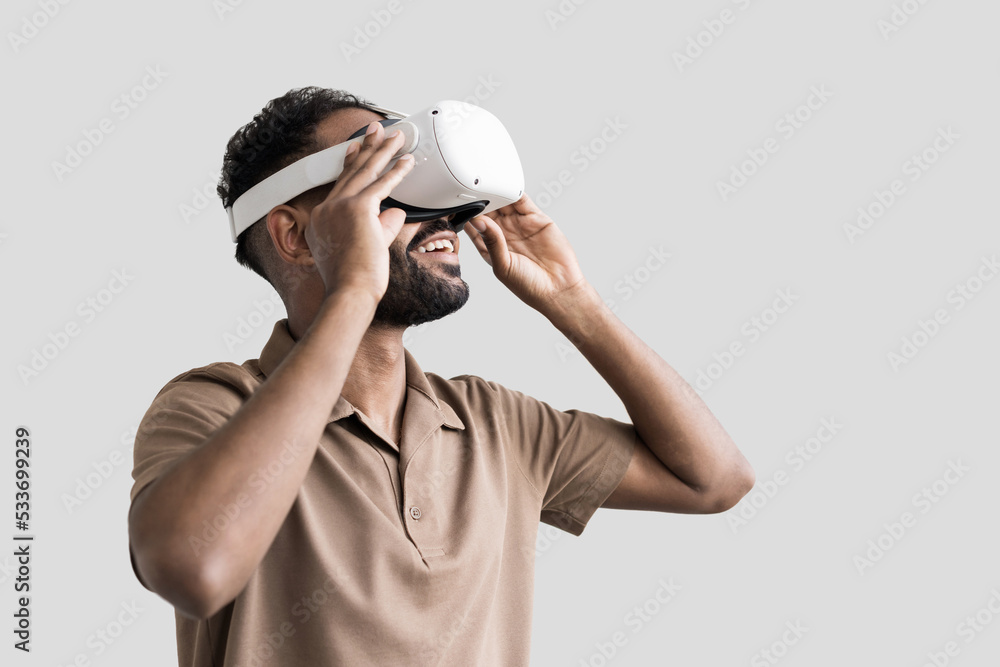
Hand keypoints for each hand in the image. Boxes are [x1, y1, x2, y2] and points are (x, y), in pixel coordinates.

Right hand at [303, 121, 413, 300]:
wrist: (350, 291)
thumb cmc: (355, 280)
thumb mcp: (366, 247)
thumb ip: (381, 227)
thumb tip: (397, 212)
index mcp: (321, 220)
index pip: (339, 186)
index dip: (349, 164)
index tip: (354, 149)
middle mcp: (326, 210)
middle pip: (351, 171)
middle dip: (366, 147)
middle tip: (376, 129)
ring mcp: (339, 208)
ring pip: (365, 172)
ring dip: (383, 151)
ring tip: (396, 137)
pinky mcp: (358, 210)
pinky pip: (381, 185)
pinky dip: (396, 172)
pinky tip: (406, 161)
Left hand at [463, 194, 591, 315]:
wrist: (559, 289)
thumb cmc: (529, 285)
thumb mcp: (503, 265)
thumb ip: (491, 241)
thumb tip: (478, 221)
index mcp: (490, 247)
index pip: (474, 225)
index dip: (468, 214)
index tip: (460, 204)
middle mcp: (504, 234)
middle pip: (489, 210)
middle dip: (481, 200)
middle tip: (475, 190)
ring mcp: (520, 225)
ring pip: (504, 203)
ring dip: (497, 194)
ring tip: (489, 185)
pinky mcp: (536, 219)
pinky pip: (523, 201)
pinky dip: (515, 192)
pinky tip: (508, 187)